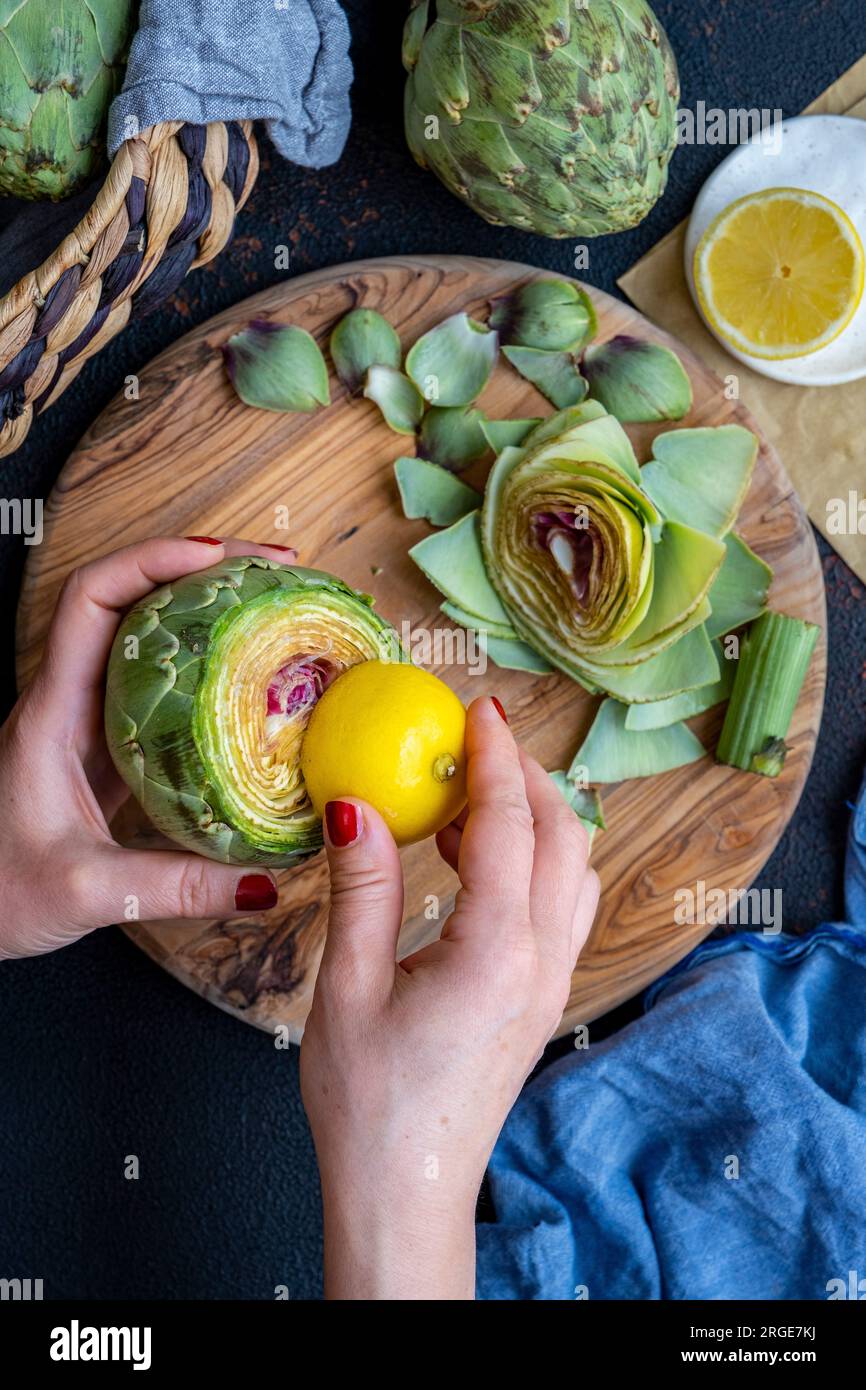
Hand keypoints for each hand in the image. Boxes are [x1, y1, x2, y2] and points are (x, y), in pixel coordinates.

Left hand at [0, 535, 296, 959]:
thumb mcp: (88, 892)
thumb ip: (176, 888)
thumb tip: (266, 884)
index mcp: (53, 712)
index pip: (92, 599)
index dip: (154, 561)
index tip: (219, 558)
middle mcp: (71, 701)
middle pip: (133, 597)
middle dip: (204, 569)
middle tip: (276, 571)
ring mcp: (91, 721)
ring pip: (151, 636)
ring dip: (209, 609)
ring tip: (275, 606)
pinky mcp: (109, 748)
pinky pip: (163, 687)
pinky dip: (210, 667)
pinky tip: (254, 681)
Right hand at [300, 696, 599, 1299]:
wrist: (406, 1191)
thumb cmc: (369, 1103)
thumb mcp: (347, 987)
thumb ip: (362, 887)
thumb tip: (354, 803)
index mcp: (496, 952)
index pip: (507, 825)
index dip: (494, 758)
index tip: (477, 708)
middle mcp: (542, 961)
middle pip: (564, 837)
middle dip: (527, 777)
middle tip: (474, 742)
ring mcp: (553, 982)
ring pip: (574, 871)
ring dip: (537, 819)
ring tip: (467, 799)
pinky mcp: (545, 999)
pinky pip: (562, 906)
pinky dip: (535, 861)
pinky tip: (474, 862)